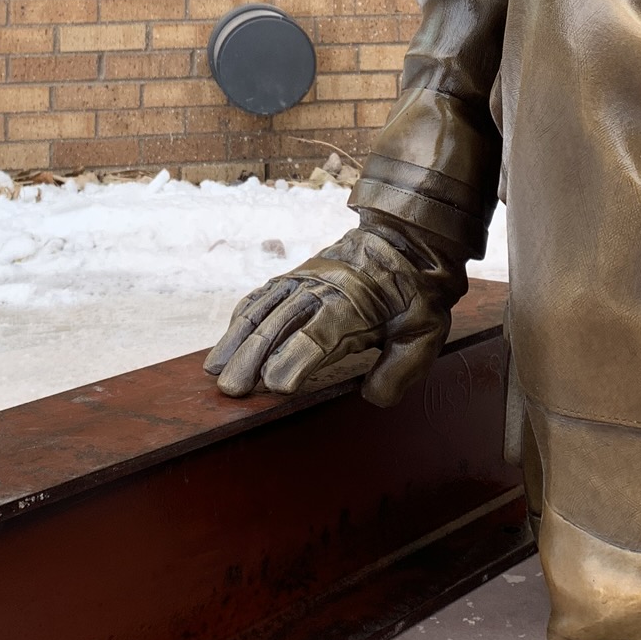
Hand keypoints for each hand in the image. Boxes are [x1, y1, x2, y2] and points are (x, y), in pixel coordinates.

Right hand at [205, 217, 467, 408]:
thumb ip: (401, 368)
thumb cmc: (415, 295)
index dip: (296, 360)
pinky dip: (242, 317)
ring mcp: (305, 279)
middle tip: (232, 391)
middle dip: (253, 358)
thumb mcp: (425, 333)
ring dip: (237, 340)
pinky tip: (228, 340)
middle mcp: (322, 289)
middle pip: (280, 325)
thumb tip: (372, 397)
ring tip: (215, 371)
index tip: (275, 386)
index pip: (318, 335)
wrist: (408, 241)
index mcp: (355, 304)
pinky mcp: (296, 276)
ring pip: (264, 309)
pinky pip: (263, 295)